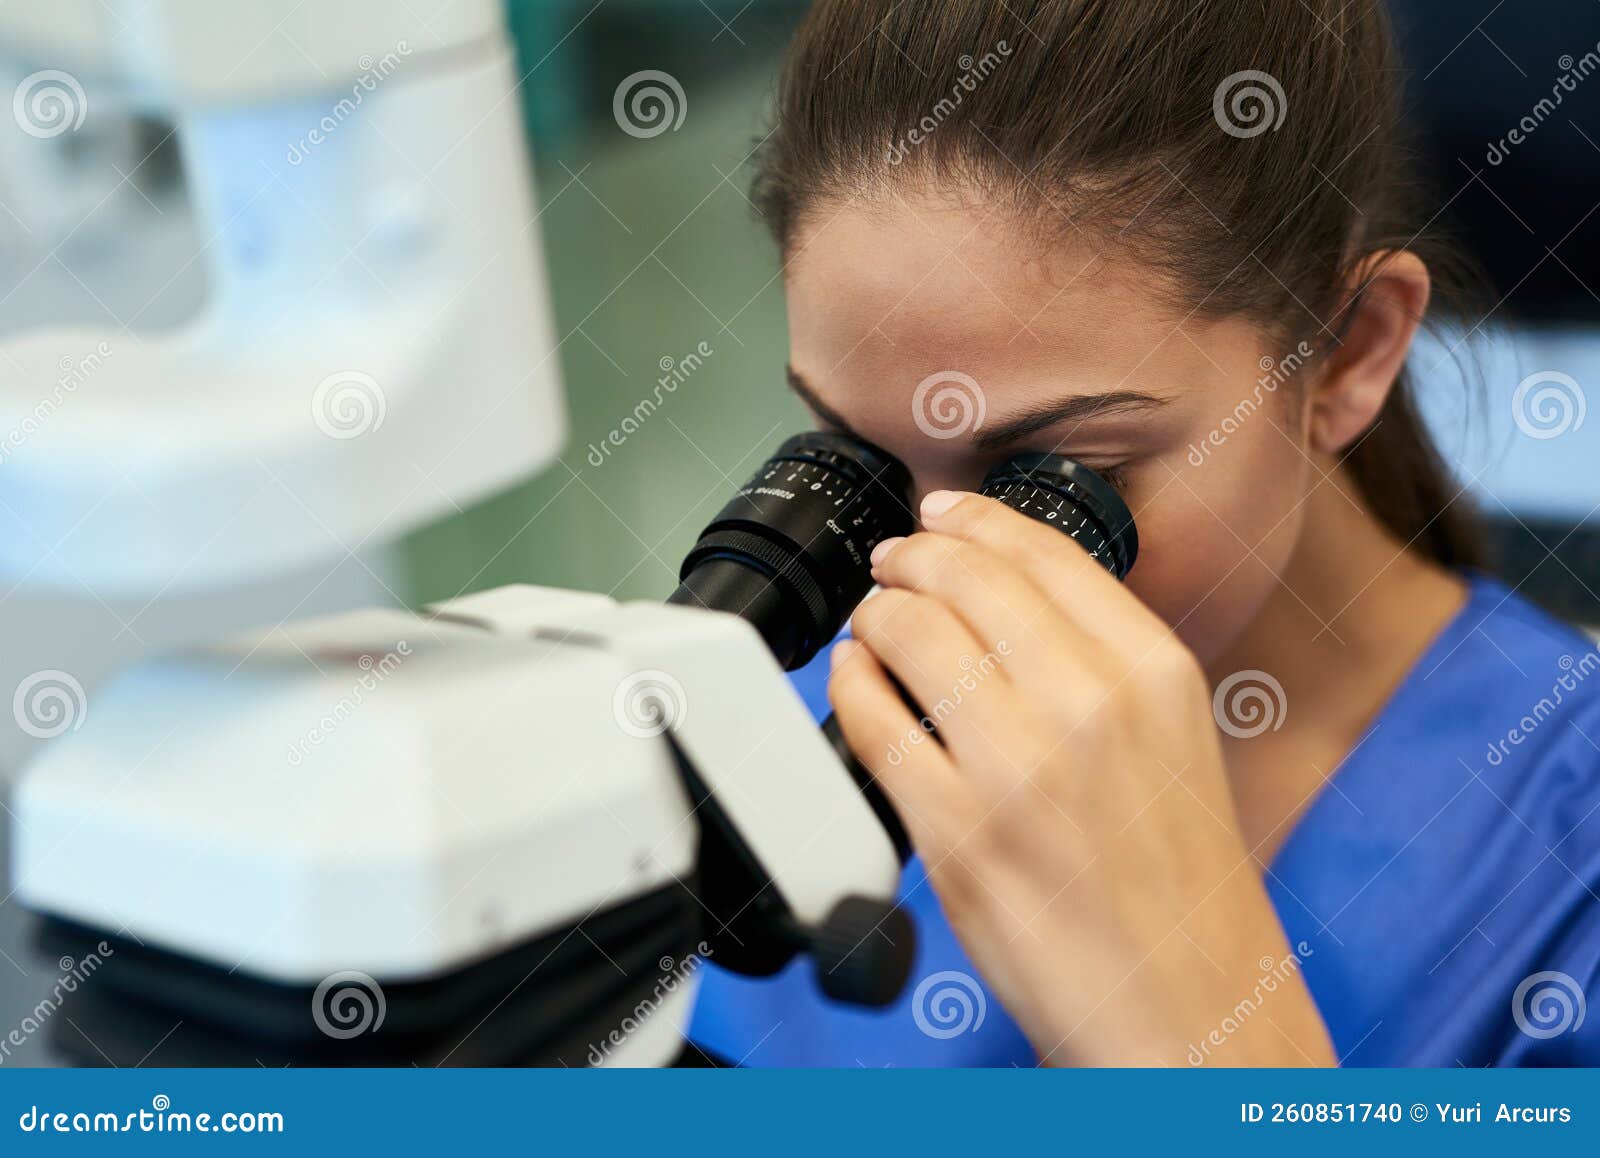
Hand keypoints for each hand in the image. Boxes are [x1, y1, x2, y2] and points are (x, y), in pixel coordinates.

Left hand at [828, 490, 1334, 1066]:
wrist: (1187, 1004)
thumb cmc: (1181, 883)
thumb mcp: (1178, 738)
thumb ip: (1106, 662)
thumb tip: (1011, 598)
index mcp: (1151, 672)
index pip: (1041, 553)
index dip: (974, 521)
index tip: (941, 513)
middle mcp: (1086, 703)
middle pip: (964, 578)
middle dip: (911, 556)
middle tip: (893, 561)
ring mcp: (1015, 766)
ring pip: (909, 634)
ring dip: (876, 613)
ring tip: (872, 621)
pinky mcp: (955, 831)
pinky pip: (873, 720)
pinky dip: (852, 683)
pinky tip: (855, 678)